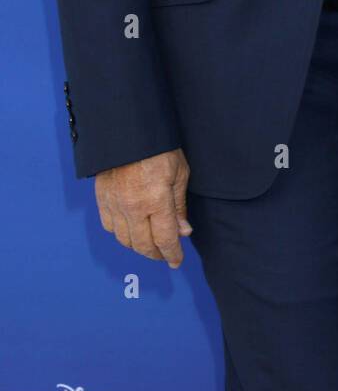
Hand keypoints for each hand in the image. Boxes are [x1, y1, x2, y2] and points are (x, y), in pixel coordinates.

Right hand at [94, 149, 191, 267]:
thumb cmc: (159, 148)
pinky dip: (121, 234)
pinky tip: (131, 230)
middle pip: (143, 245)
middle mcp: (133, 207)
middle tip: (165, 254)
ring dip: (138, 246)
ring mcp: (115, 204)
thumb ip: (179, 206)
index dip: (172, 254)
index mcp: (156, 201)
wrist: (128, 129)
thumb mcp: (179, 174)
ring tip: (150, 244)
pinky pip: (109, 227)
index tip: (176, 261)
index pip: (165, 240)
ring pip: (125, 240)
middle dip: (156, 254)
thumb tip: (183, 232)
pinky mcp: (102, 198)